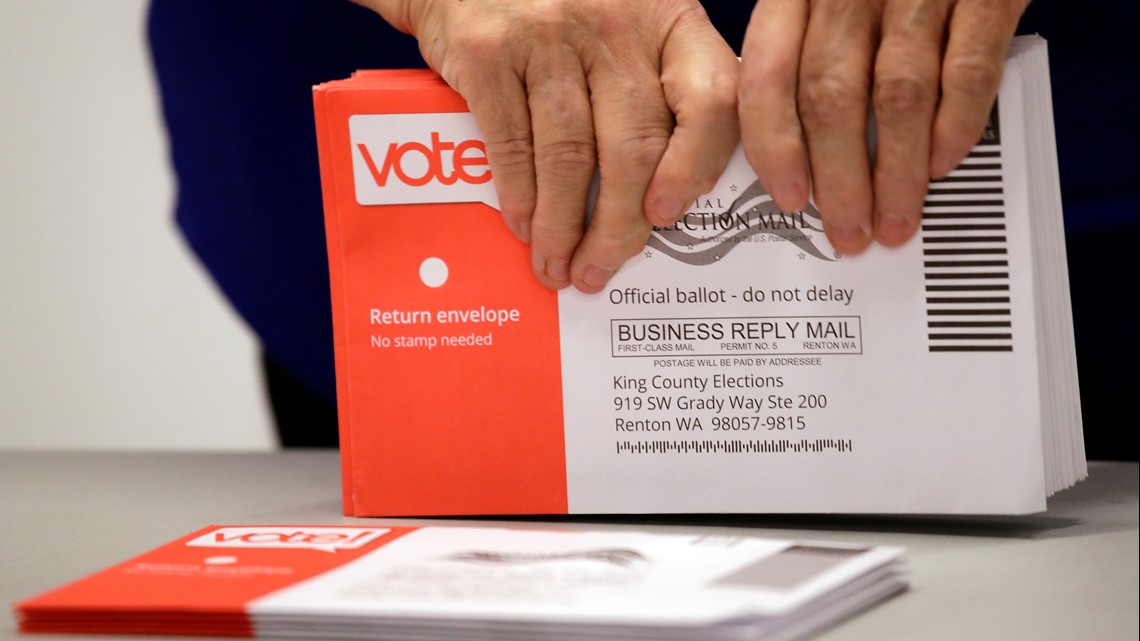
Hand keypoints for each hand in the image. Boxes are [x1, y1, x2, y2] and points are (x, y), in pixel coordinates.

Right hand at [360, 0, 739, 292]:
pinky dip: (519, 197)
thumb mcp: (628, 22)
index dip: (696, 170)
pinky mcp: (487, 52)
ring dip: (562, 228)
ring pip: (570, 159)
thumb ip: (658, 84)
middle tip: (601, 269)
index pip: (710, 101)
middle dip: (618, 229)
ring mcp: (547, 36)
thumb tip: (675, 191)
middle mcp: (614, 23)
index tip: (672, 218)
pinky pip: (512, 145)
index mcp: (667, 17)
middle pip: (634, 149)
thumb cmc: (563, 3)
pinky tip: (523, 225)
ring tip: (557, 265)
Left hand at [739, 0, 1030, 254]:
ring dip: (894, 170)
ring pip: (896, 95)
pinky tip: (942, 164)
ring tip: (894, 218)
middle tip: (846, 231)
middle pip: (830, 97)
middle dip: (837, 179)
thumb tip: (789, 137)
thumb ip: (807, 41)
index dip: (773, 145)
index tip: (786, 198)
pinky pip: (966, 69)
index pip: (767, 74)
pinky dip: (955, 124)